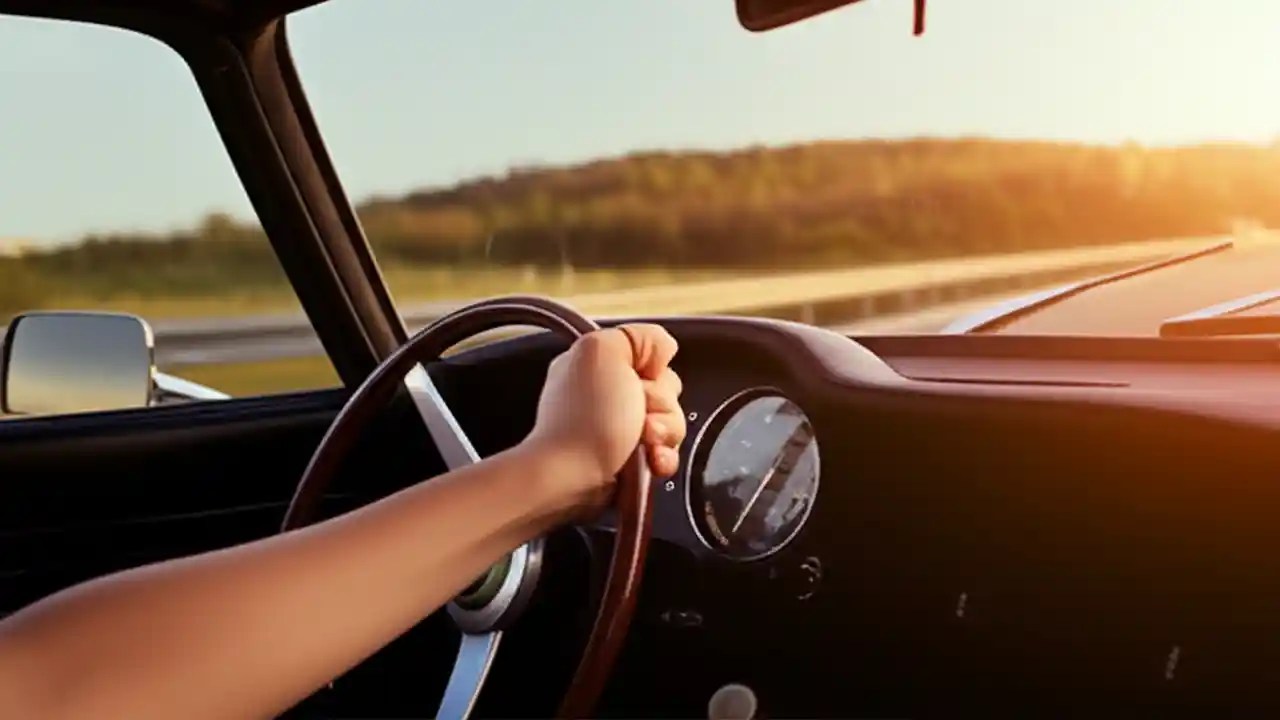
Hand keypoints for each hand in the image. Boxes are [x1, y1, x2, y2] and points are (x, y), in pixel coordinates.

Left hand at [523, 323, 685, 514]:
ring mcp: (622, 430)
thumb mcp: (606, 352)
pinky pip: (666, 453)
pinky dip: (662, 458)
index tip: (643, 377)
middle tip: (640, 414)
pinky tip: (651, 462)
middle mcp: (610, 395)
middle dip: (662, 404)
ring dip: (665, 432)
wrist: (573, 477)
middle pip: (667, 389)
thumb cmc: (586, 417)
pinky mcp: (633, 461)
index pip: (650, 356)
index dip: (654, 368)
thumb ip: (639, 336)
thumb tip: (664, 348)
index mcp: (600, 365)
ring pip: (671, 422)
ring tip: (643, 443)